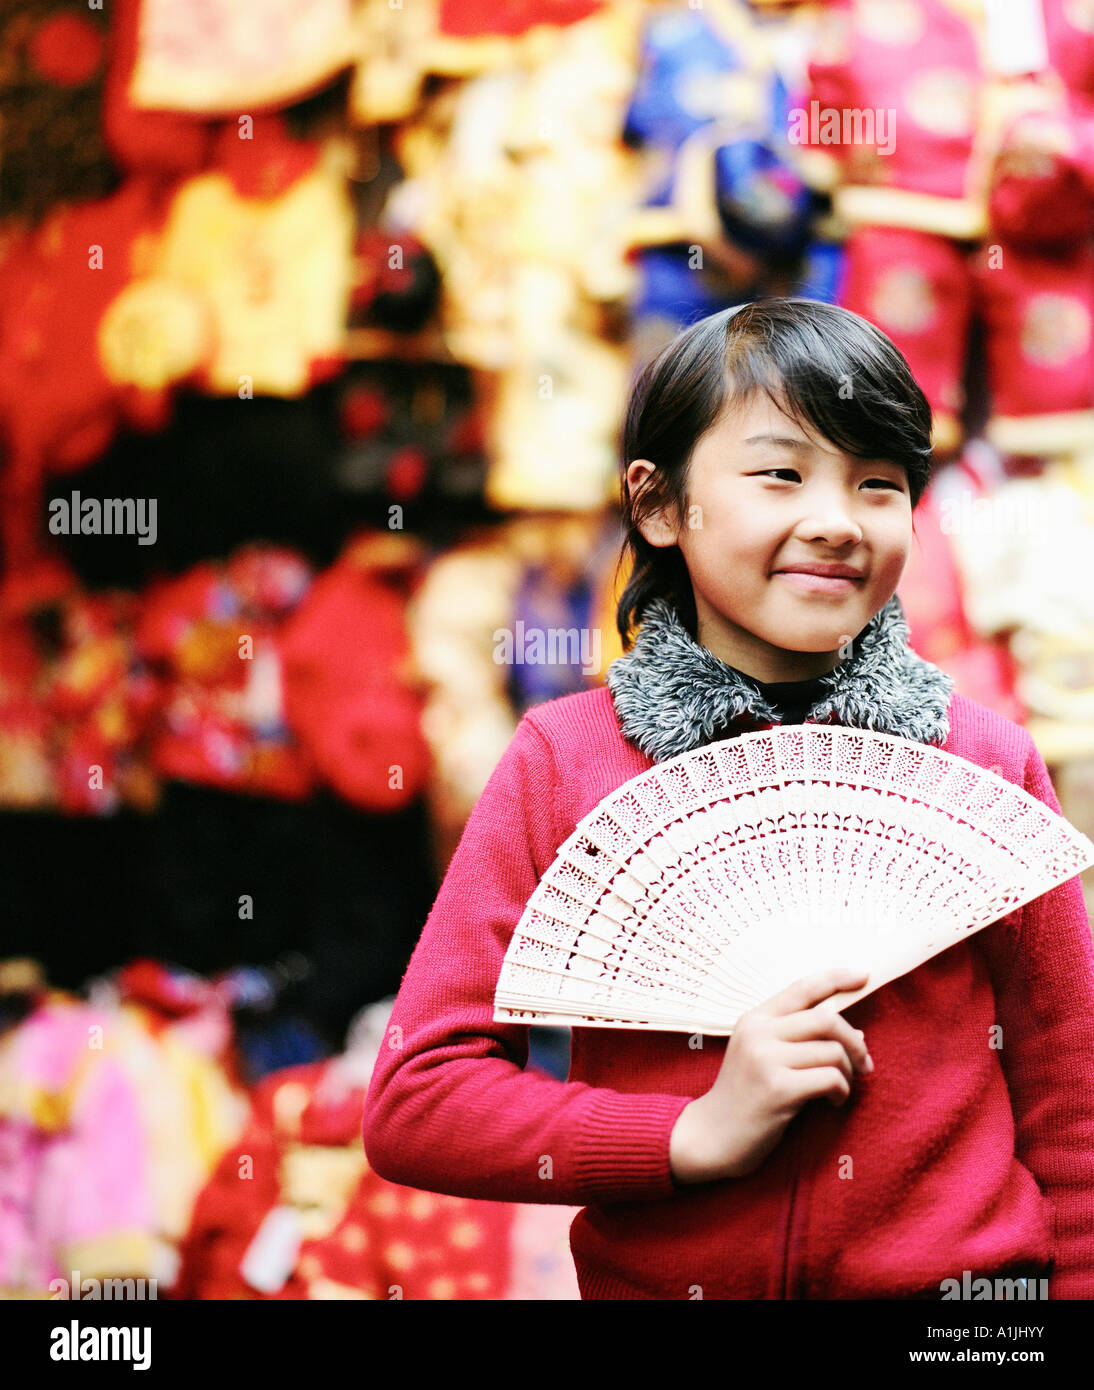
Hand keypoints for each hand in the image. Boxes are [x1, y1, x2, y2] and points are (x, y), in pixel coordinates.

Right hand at [670, 968, 871, 1185]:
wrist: (711, 1135)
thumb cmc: (745, 1096)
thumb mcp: (762, 1054)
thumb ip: (799, 1038)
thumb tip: (857, 1034)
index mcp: (755, 1018)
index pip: (802, 988)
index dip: (836, 978)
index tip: (864, 975)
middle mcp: (759, 1032)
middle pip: (827, 1019)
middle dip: (855, 1042)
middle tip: (864, 1064)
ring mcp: (766, 1059)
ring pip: (833, 1052)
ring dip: (848, 1073)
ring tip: (840, 1088)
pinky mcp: (777, 1089)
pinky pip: (830, 1079)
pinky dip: (842, 1091)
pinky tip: (833, 1102)